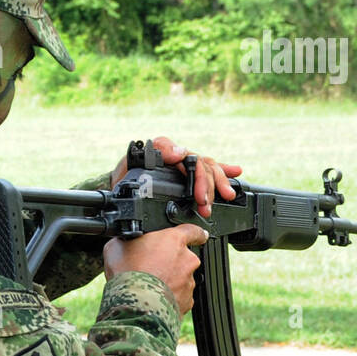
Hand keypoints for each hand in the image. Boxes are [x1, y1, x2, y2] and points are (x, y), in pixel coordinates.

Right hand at [103, 223, 209, 314]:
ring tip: (148, 286)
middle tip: (150, 268)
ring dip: (169, 280)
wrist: (134, 304)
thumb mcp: (116, 246)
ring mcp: (188, 282)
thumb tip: (126, 242)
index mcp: (173, 240)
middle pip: (183, 258)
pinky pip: (179, 296)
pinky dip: (169, 297)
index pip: (193, 231)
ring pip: (181, 278)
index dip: (194, 234)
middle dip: (170, 262)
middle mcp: (186, 260)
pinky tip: (153, 298)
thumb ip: (128, 240)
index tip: (197, 237)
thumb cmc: (127, 273)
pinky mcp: (187, 301)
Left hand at [109, 136, 242, 218]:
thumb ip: (149, 157)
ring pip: (208, 168)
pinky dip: (224, 170)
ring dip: (218, 183)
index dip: (194, 172)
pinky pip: (209, 169)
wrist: (120, 190)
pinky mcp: (189, 175)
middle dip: (208, 185)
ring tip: (225, 197)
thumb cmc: (123, 180)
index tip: (196, 189)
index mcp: (163, 151)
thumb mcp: (128, 168)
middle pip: (201, 164)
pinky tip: (236, 171)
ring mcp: (184, 165)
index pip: (186, 157)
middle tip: (206, 203)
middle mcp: (176, 156)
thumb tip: (180, 152)